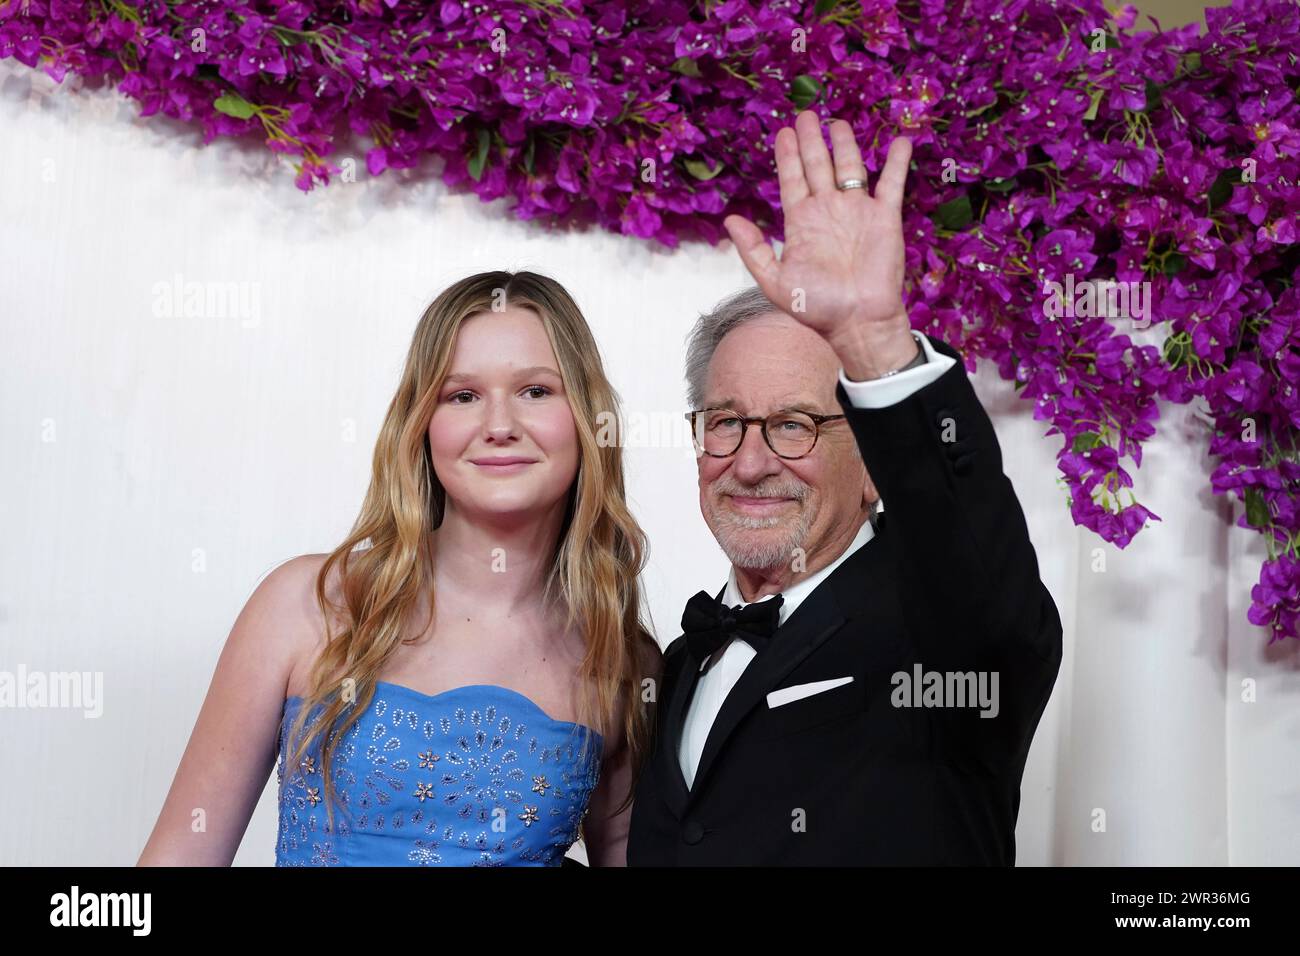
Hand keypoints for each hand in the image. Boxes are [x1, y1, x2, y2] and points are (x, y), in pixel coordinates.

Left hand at [724, 111, 916, 377]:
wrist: (856, 322)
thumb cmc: (816, 307)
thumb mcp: (775, 282)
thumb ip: (754, 250)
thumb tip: (731, 220)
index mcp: (801, 223)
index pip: (792, 180)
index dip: (787, 156)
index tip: (783, 132)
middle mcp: (828, 211)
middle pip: (817, 166)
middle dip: (811, 140)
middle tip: (806, 114)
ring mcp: (857, 211)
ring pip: (849, 168)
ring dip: (845, 144)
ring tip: (837, 122)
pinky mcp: (884, 217)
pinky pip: (892, 183)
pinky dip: (896, 162)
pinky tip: (899, 141)